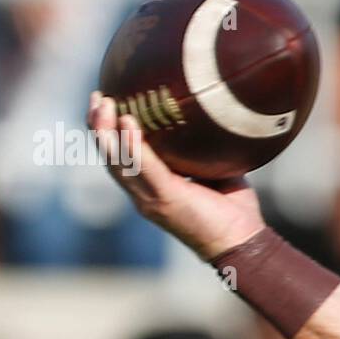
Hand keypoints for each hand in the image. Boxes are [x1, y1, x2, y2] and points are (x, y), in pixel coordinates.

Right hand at [88, 91, 265, 260]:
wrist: (242, 241)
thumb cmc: (232, 209)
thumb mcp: (213, 172)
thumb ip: (202, 151)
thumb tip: (210, 118)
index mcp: (151, 189)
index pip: (120, 159)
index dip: (107, 133)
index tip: (104, 102)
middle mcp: (144, 195)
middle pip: (110, 158)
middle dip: (98, 127)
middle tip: (97, 97)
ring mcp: (151, 199)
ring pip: (118, 162)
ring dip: (107, 131)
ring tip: (105, 104)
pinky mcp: (165, 199)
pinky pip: (144, 167)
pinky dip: (134, 144)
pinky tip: (129, 122)